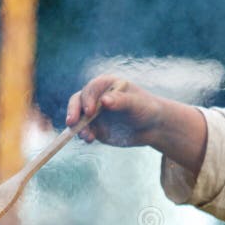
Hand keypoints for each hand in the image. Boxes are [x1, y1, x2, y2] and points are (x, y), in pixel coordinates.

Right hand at [66, 74, 207, 174]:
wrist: (151, 127)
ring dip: (78, 126)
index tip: (89, 112)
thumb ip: (121, 101)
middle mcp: (96, 97)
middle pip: (78, 100)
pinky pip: (84, 130)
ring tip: (86, 136)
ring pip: (78, 117)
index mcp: (106, 84)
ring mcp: (93, 113)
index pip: (91, 89)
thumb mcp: (137, 104)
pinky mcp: (94, 127)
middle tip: (72, 123)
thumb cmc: (146, 109)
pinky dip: (84, 135)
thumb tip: (104, 100)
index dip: (87, 99)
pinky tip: (90, 140)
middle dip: (74, 111)